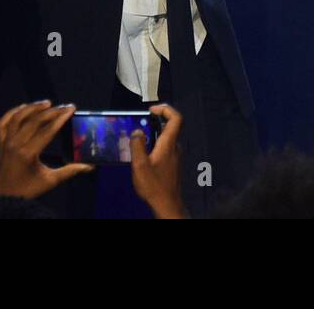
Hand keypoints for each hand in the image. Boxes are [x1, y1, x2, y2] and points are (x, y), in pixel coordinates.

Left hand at [0, 100, 92, 198]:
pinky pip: (3, 123)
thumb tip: (89, 166)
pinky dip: (12, 113)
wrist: (4, 197)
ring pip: (17, 118)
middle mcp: (15, 144)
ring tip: (47, 103)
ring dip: (32, 108)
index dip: (60, 118)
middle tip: (64, 106)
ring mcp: (5, 142)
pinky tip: (23, 107)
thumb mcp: (50, 180)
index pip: (47, 130)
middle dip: (51, 112)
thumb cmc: (28, 189)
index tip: (71, 109)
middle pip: (34, 121)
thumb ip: (70, 171)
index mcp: (28, 153)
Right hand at [130, 104, 186, 218]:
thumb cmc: (154, 185)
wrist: (167, 204)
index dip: (165, 109)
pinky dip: (155, 143)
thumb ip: (137, 146)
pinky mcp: (172, 164)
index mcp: (169, 144)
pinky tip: (143, 153)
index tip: (151, 110)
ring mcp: (175, 156)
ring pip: (167, 137)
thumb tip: (137, 131)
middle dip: (156, 120)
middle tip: (141, 121)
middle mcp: (175, 147)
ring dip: (154, 133)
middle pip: (171, 126)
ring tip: (138, 137)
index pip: (176, 118)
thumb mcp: (140, 165)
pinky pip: (165, 147)